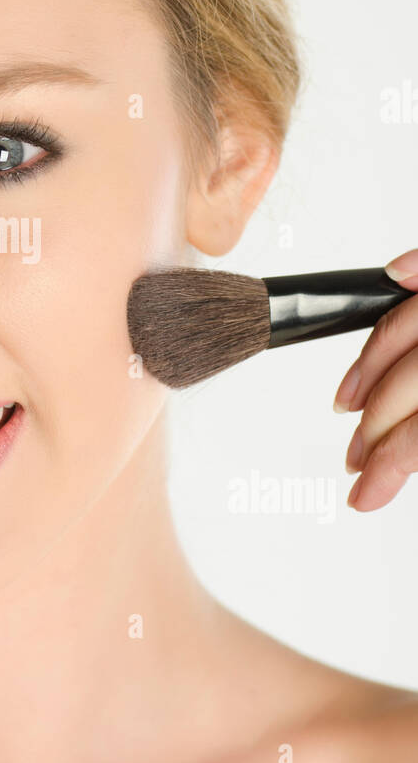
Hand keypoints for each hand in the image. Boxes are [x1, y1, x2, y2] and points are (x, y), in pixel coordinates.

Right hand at [333, 250, 417, 509]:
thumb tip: (407, 456)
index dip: (389, 465)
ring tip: (350, 404)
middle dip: (373, 428)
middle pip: (407, 381)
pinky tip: (393, 276)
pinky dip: (412, 265)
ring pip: (403, 325)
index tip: (365, 496)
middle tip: (356, 462)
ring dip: (369, 365)